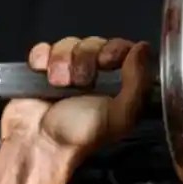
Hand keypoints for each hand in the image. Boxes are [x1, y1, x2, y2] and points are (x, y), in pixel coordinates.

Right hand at [0, 36, 151, 159]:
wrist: (39, 140)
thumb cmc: (82, 133)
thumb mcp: (120, 115)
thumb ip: (138, 83)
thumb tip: (143, 48)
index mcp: (118, 85)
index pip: (123, 49)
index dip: (115, 48)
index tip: (106, 61)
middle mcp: (96, 75)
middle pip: (94, 42)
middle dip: (85, 59)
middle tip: (80, 83)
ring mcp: (68, 70)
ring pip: (69, 43)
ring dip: (62, 62)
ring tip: (58, 84)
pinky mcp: (42, 69)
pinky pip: (43, 48)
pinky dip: (42, 58)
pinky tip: (42, 73)